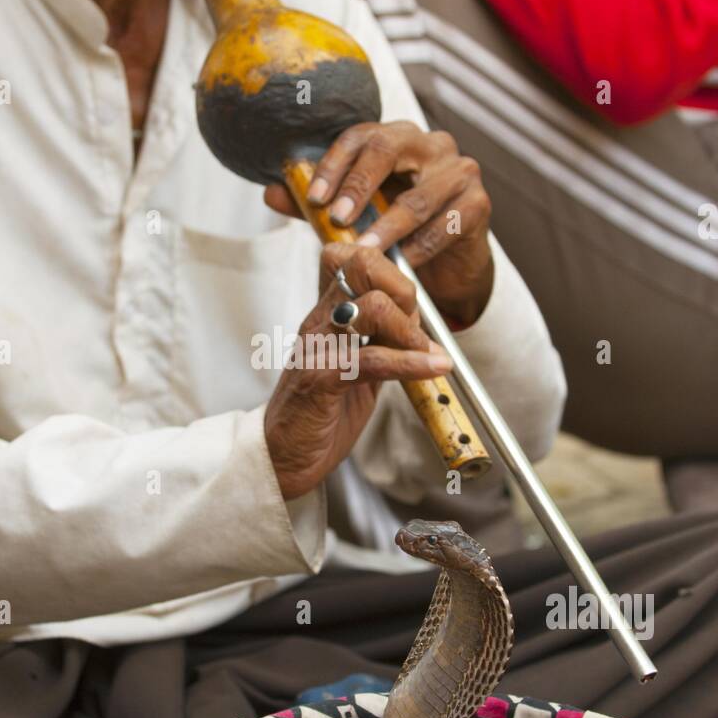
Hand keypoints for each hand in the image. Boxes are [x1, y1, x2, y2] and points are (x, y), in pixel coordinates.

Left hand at [263, 123, 493, 327]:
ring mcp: (460, 172)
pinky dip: (420, 246)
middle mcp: (431, 145)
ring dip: (387, 226)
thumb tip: (270, 193)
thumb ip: (317, 204)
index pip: (360, 135)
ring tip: (364, 250)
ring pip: (418, 195)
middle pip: (389, 148)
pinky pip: (446, 225)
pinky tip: (403, 263)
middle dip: (358, 185)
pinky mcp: (478, 205)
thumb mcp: (353, 217)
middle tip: (337, 218)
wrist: (446, 266)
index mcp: (397, 138)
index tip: (313, 198)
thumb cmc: (398, 231)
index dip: (334, 164)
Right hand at [264, 242, 450, 499]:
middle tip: (417, 328)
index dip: (388, 268)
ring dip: (411, 331)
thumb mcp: (356, 371)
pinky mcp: (322, 380)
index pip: (351, 258)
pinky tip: (435, 369)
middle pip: (363, 265)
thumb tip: (424, 336)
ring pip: (373, 307)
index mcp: (327, 316)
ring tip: (426, 357)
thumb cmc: (317, 415)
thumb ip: (382, 346)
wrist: (282, 458)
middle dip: (403, 290)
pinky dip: (412, 363)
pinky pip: (374, 359)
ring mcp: (319, 348)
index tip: (408, 304)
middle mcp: (320, 323)